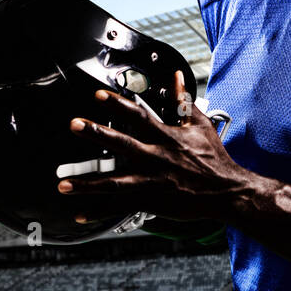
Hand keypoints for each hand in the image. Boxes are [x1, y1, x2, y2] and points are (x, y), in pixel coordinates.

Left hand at [56, 71, 252, 221]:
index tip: (98, 96)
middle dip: (96, 133)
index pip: (138, 116)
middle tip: (74, 125)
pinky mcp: (150, 201)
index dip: (118, 104)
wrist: (227, 191)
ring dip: (86, 184)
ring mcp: (151, 181)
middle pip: (121, 143)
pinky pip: (119, 208)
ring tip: (63, 185)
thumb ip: (182, 100)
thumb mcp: (199, 124)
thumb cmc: (213, 157)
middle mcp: (155, 158)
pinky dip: (98, 212)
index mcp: (165, 137)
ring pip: (113, 182)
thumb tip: (176, 76)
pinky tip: (78, 214)